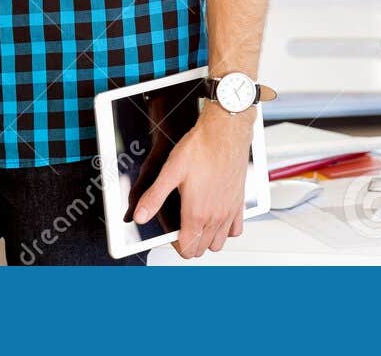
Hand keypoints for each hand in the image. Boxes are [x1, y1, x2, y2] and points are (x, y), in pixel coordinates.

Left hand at [132, 105, 252, 258]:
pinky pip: (236, 229)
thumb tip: (140, 216)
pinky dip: (226, 229)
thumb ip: (154, 198)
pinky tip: (217, 217)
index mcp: (197, 213)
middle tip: (181, 226)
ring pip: (218, 243)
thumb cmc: (201, 148)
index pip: (187, 249)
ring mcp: (229, 210)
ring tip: (197, 224)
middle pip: (201, 249)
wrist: (225, 131)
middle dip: (189, 243)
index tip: (171, 233)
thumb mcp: (170, 172)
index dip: (175, 245)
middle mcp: (215, 216)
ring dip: (207, 239)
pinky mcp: (240, 202)